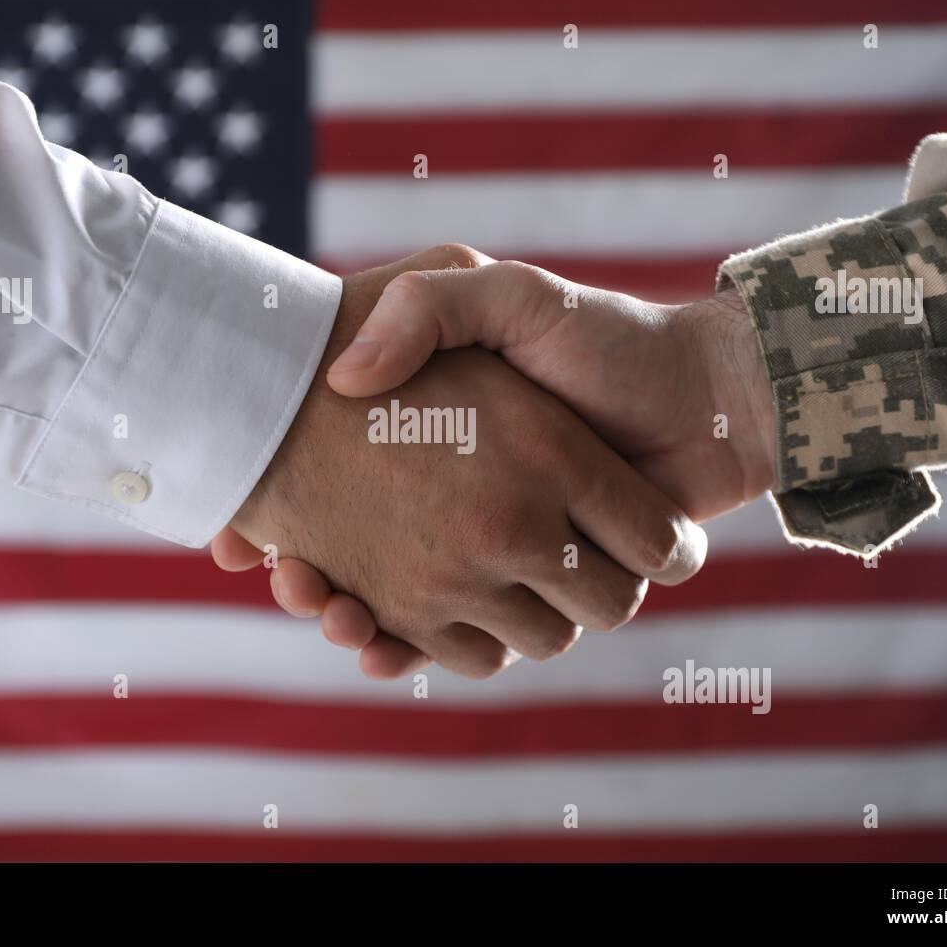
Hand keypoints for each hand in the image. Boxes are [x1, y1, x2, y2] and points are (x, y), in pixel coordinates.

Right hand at [214, 246, 706, 678]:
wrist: (701, 398)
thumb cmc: (603, 340)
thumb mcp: (507, 295)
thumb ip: (428, 307)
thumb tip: (343, 378)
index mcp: (444, 447)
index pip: (335, 496)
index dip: (283, 522)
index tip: (245, 537)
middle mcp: (459, 508)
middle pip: (355, 565)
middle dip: (314, 584)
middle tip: (285, 576)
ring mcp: (493, 558)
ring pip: (402, 612)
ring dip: (356, 619)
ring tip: (323, 601)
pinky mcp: (532, 597)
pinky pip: (464, 645)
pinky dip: (413, 651)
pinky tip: (372, 640)